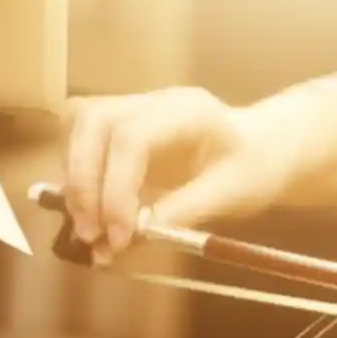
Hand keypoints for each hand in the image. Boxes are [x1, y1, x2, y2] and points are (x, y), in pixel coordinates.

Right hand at [62, 83, 336, 260]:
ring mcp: (133, 107)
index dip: (116, 188)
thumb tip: (134, 235)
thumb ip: (184, 211)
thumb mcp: (231, 195)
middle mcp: (154, 101)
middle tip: (91, 235)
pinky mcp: (120, 125)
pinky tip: (91, 214)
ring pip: (79, 126)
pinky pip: (81, 141)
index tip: (120, 236)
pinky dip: (78, 177)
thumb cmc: (253, 170)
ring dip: (75, 180)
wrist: (261, 151)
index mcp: (189, 111)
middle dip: (84, 182)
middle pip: (94, 122)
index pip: (133, 138)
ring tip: (89, 230)